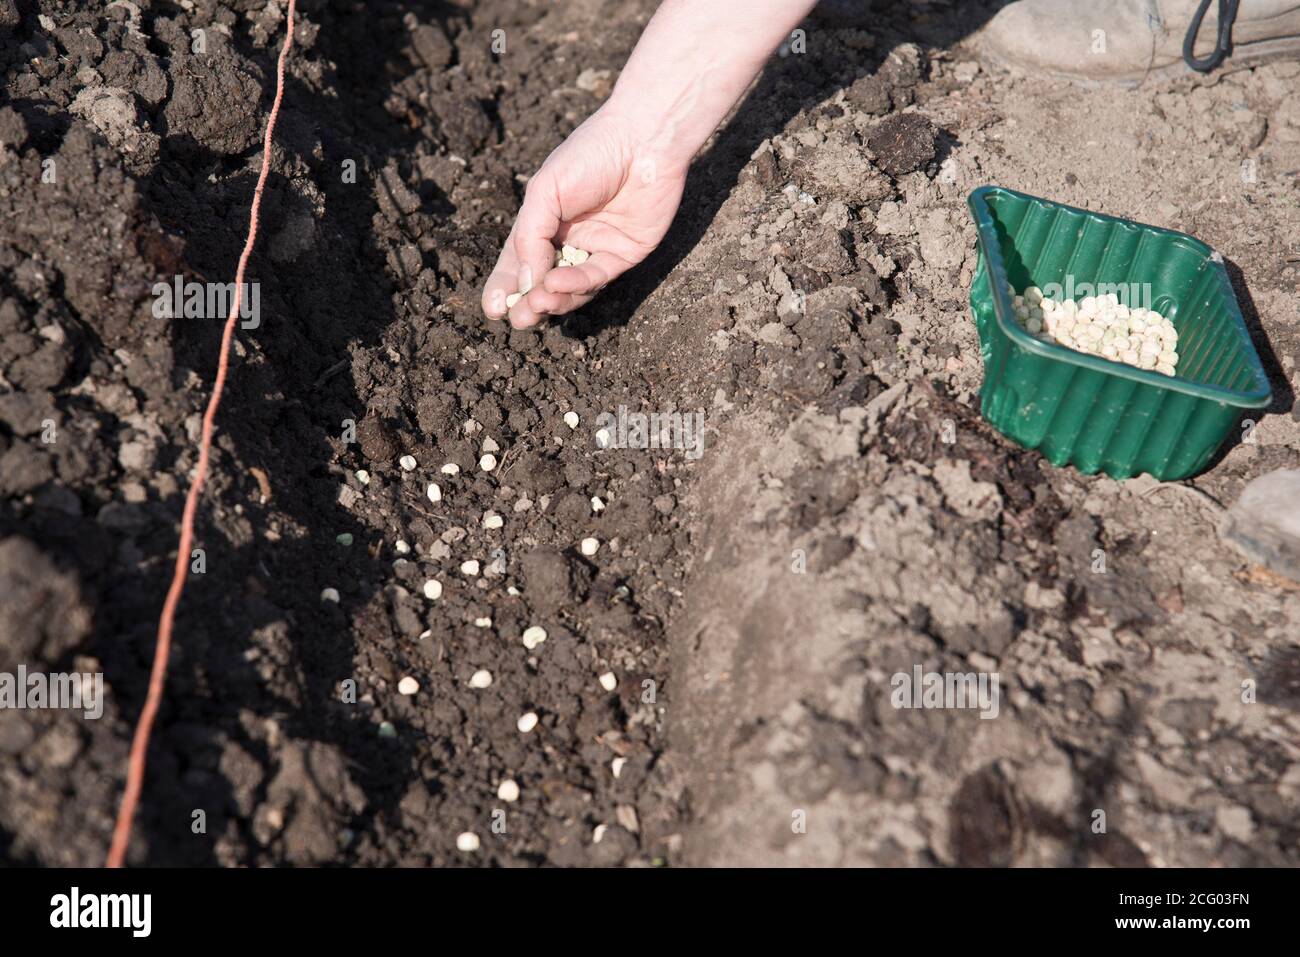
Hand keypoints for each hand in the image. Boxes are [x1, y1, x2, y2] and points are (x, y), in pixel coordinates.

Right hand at [481, 107, 686, 328]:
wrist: (643, 140)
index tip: (493, 308)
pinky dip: (576, 284)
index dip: (505, 286)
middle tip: (517, 319)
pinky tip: (557, 285)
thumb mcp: (547, 191)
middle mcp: (569, 239)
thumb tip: (526, 282)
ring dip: (552, 300)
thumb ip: (532, 236)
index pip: (519, 261)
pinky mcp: (624, 254)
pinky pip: (597, 277)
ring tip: (536, 305)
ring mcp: (597, 249)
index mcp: (543, 221)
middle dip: (528, 303)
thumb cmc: (589, 154)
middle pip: (543, 282)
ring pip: (571, 287)